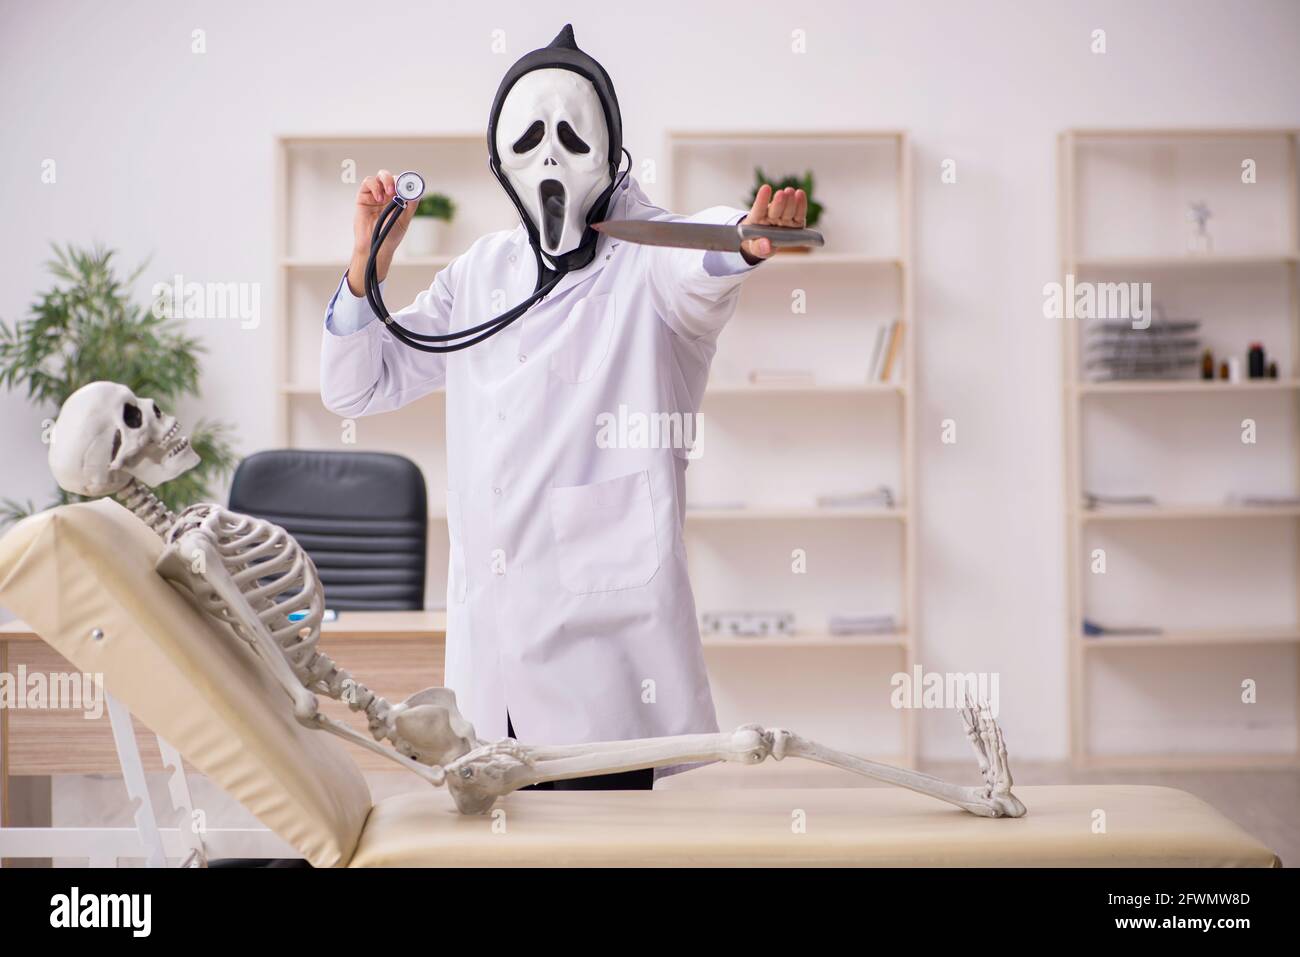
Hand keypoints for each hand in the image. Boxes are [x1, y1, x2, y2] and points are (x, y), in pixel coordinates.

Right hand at [347, 169, 418, 295]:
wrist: (376, 246)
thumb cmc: (391, 235)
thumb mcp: (405, 219)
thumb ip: (411, 204)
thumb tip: (416, 191)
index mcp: (399, 198)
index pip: (404, 183)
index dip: (407, 180)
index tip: (411, 184)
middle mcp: (388, 194)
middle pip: (392, 177)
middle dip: (396, 179)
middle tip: (397, 189)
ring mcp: (376, 194)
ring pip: (381, 176)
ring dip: (386, 180)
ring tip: (388, 193)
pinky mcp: (363, 196)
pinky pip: (368, 182)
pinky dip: (374, 186)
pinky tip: (378, 198)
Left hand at [739, 184, 807, 261]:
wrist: (766, 243)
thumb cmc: (758, 244)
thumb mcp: (756, 250)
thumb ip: (759, 248)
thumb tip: (767, 245)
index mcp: (756, 221)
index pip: (759, 209)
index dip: (762, 199)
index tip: (766, 188)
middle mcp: (770, 217)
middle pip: (774, 210)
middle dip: (778, 203)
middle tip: (781, 194)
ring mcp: (783, 218)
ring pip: (787, 210)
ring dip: (790, 201)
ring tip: (791, 192)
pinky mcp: (795, 222)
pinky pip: (799, 215)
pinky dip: (801, 205)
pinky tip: (800, 194)